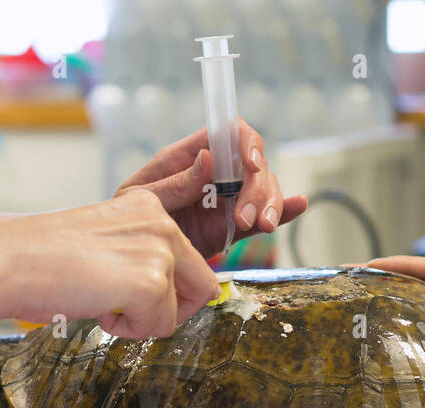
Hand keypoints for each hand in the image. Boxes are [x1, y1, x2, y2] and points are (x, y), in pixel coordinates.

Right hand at [0, 189, 218, 340]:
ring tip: (98, 297)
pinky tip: (96, 305)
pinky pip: (158, 327)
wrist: (6, 262)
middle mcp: (161, 223)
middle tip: (122, 306)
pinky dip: (127, 330)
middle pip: (202, 288)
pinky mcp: (151, 283)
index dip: (174, 292)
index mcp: (150, 208)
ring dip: (139, 320)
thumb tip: (174, 288)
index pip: (194, 262)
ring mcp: (159, 252)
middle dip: (167, 310)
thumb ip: (142, 254)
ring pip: (175, 313)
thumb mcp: (105, 242)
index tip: (138, 294)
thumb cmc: (43, 259)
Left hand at [116, 120, 307, 257]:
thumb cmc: (124, 219)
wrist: (128, 257)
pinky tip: (300, 206)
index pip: (229, 133)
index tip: (249, 164)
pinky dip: (283, 212)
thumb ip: (174, 183)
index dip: (246, 142)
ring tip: (259, 226)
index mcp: (189, 157)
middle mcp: (214, 174)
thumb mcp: (140, 199)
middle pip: (252, 165)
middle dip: (257, 187)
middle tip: (245, 217)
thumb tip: (208, 158)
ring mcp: (226, 200)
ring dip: (268, 205)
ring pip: (262, 191)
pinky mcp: (232, 227)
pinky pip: (260, 217)